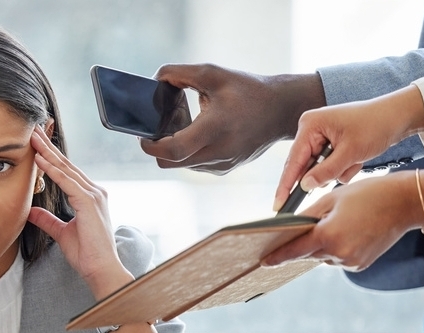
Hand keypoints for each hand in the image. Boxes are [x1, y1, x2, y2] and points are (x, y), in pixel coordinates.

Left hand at [29, 126, 164, 332]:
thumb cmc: (87, 254)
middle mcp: (94, 191)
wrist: (101, 269)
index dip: (50, 156)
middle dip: (48, 147)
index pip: (66, 172)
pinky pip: (67, 182)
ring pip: (66, 169)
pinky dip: (53, 170)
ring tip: (32, 138)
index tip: (36, 144)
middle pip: (66, 164)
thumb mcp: (61, 233)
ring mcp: (93, 195)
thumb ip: (48, 220)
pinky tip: (41, 160)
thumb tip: (32, 211)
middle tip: (32, 131)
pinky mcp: (89, 202)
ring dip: (48, 152)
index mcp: (88, 197)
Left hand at [138, 64, 324, 173]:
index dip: (151, 146)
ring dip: (173, 149)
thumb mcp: (213, 74)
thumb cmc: (248, 90)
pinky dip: (188, 152)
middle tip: (154, 130)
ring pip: (181, 165)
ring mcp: (221, 165)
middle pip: (169, 163)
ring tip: (182, 126)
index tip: (142, 135)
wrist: (281, 110)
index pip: (173, 150)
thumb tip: (154, 81)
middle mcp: (218, 152)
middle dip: (156, 148)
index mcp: (215, 129)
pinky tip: (197, 133)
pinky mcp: (223, 169)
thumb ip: (179, 74)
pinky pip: (194, 164)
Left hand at [264, 172, 423, 270]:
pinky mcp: (359, 265)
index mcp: (328, 236)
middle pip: (308, 253)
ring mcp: (350, 262)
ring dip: (321, 245)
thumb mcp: (332, 199)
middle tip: (300, 232)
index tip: (263, 262)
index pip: (294, 250)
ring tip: (336, 224)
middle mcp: (338, 253)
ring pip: (322, 256)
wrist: (405, 203)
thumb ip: (307, 217)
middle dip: (302, 244)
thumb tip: (288, 227)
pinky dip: (335, 248)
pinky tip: (346, 232)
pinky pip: (337, 259)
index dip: (277, 256)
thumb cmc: (369, 195)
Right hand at [273, 86, 423, 209]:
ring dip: (338, 170)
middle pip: (305, 165)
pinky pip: (329, 165)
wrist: (400, 116)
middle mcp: (311, 129)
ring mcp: (320, 136)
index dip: (286, 185)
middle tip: (341, 171)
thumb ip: (325, 172)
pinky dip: (343, 167)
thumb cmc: (376, 126)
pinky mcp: (330, 143)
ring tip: (356, 160)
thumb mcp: (350, 152)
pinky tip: (358, 159)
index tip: (278, 205)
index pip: (293, 161)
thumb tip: (304, 187)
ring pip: (319, 168)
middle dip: (324, 173)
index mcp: (310, 125)